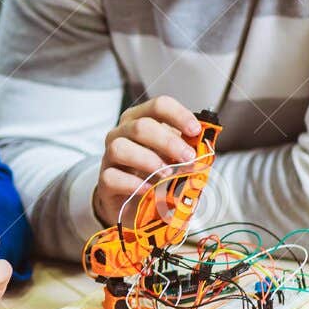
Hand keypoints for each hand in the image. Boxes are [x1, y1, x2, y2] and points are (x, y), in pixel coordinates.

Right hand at [91, 96, 202, 226]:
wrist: (135, 202)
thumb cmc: (157, 173)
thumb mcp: (175, 157)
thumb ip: (187, 149)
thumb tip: (204, 146)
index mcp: (140, 120)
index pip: (158, 106)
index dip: (178, 115)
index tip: (195, 131)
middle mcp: (121, 134)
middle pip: (140, 126)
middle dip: (168, 142)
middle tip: (187, 158)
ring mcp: (109, 156)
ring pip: (120, 148)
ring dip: (148, 160)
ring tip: (167, 174)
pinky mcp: (104, 180)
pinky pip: (112, 176)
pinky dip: (133, 183)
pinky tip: (148, 189)